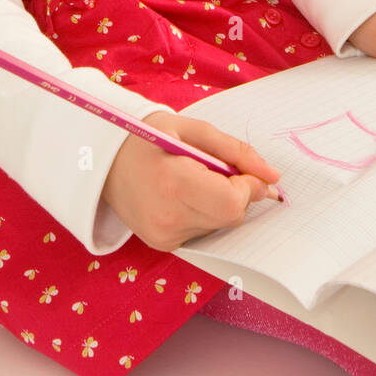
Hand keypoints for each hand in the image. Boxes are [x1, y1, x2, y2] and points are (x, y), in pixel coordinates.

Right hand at [101, 111, 281, 250]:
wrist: (102, 160)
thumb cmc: (148, 137)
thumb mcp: (192, 130)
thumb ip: (236, 152)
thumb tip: (273, 177)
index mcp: (174, 184)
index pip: (234, 201)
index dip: (248, 184)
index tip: (241, 168)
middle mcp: (168, 218)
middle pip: (231, 216)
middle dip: (236, 193)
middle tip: (214, 169)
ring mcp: (163, 236)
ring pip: (220, 226)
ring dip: (219, 203)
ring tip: (192, 180)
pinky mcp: (162, 245)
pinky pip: (203, 231)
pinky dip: (204, 213)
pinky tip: (183, 196)